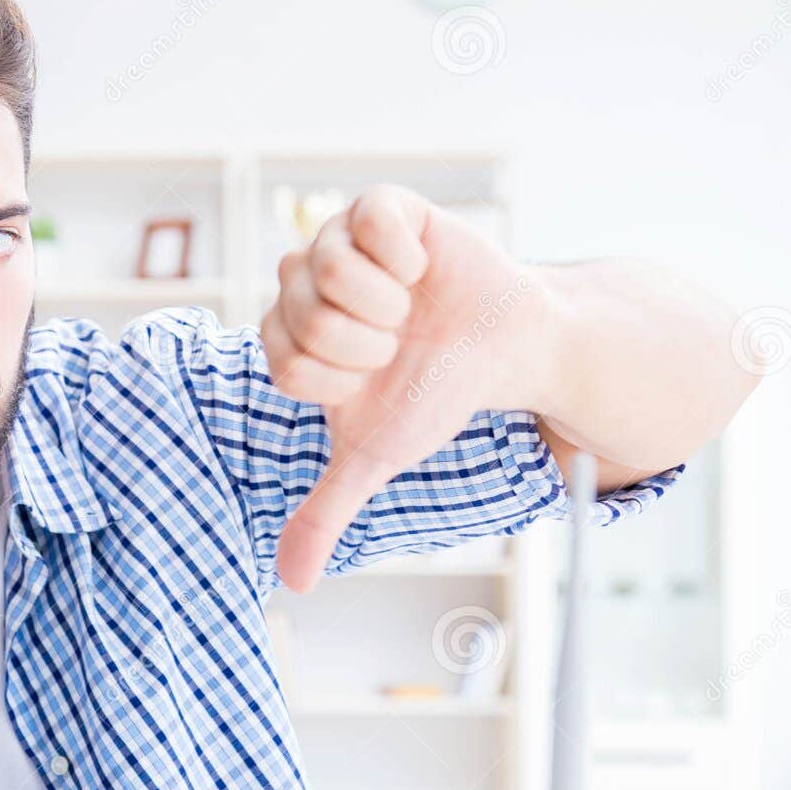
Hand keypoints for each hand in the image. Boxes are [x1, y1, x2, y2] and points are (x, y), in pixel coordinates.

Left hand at [261, 185, 549, 591]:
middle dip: (365, 344)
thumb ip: (327, 509)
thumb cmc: (433, 395)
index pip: (284, 363)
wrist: (506, 349)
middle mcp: (301, 288)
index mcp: (287, 342)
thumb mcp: (377, 455)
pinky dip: (406, 255)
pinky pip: (369, 219)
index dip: (340, 379)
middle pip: (302, 316)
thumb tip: (292, 582)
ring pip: (328, 268)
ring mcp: (337, 241)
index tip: (375, 378)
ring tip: (410, 307)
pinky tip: (422, 269)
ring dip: (386, 301)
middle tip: (397, 343)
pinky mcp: (381, 208)